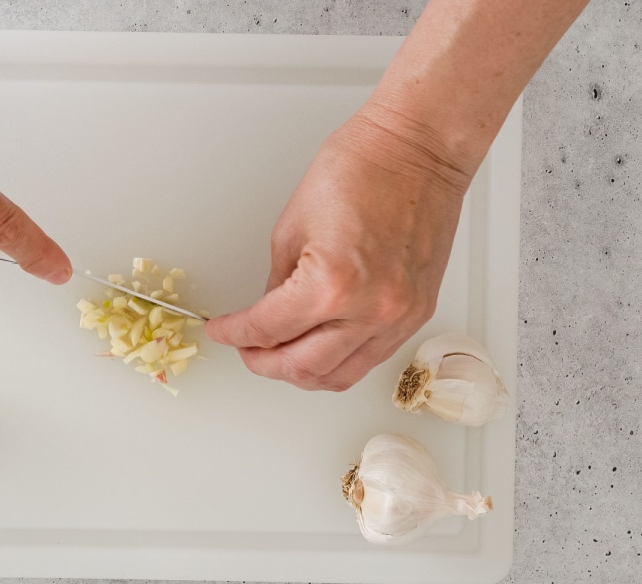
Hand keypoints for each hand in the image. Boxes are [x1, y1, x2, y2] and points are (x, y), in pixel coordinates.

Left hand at [206, 105, 473, 390]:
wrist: (418, 150)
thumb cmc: (362, 169)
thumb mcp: (292, 226)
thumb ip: (278, 282)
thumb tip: (267, 315)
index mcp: (330, 284)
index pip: (268, 331)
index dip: (236, 335)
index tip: (223, 331)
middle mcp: (369, 310)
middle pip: (302, 368)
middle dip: (263, 363)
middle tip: (247, 349)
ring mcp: (398, 317)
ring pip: (339, 376)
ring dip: (302, 371)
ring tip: (280, 353)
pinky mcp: (417, 315)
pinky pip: (371, 359)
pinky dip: (339, 360)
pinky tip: (320, 345)